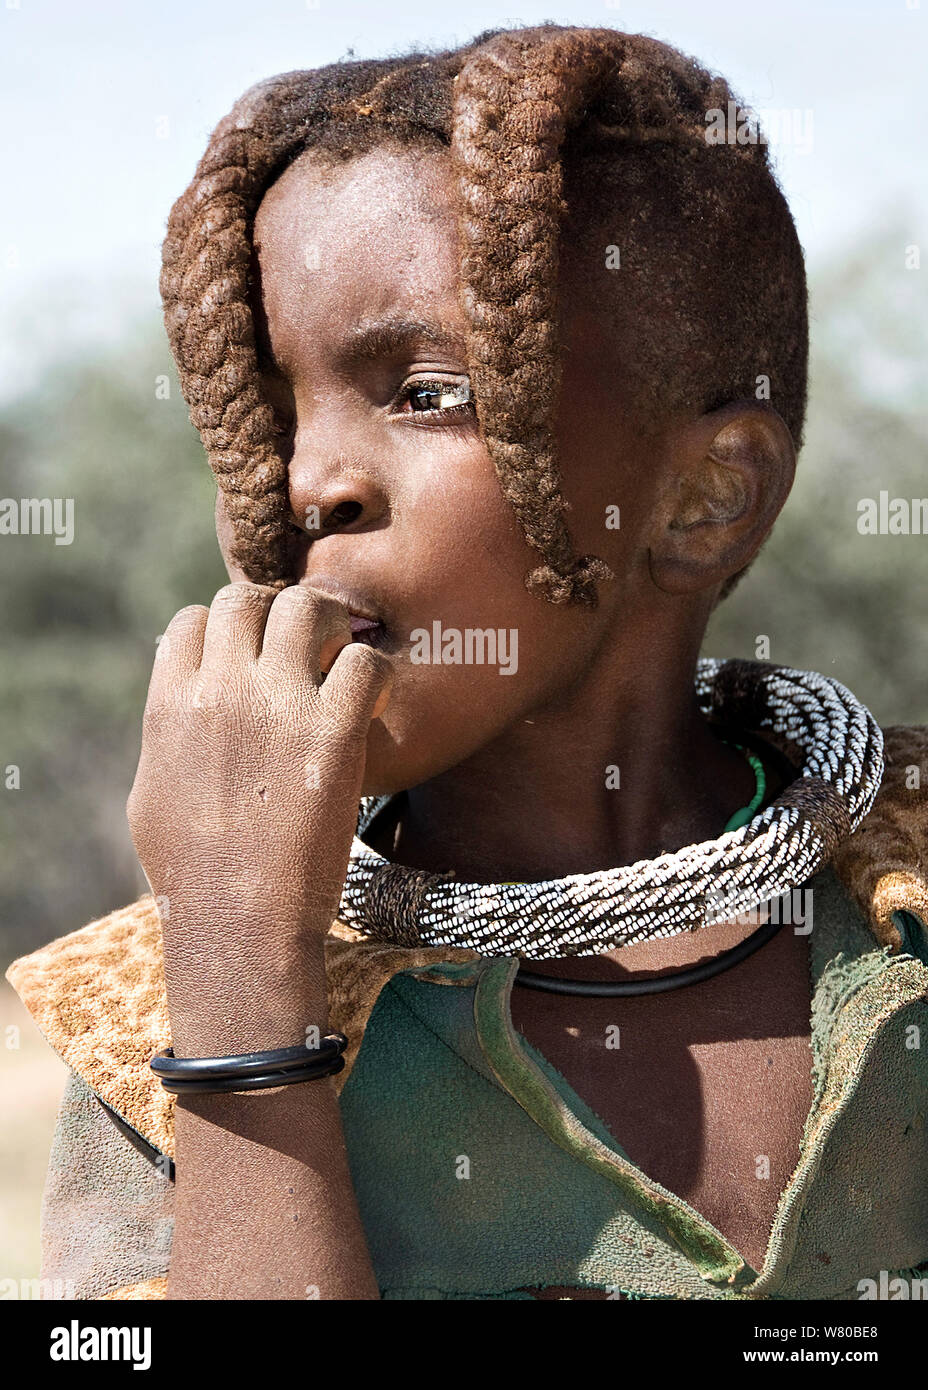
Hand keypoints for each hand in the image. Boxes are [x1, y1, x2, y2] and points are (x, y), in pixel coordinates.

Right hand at [126, 582, 392, 1050]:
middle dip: (276, 613)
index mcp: (171, 704)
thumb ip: (166, 736)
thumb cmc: (192, 875)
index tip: (252, 655)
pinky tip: (373, 701)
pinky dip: (376, 671)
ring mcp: (278, 706)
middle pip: (246, 599)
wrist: (239, 923)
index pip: (194, 620)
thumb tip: (177, 707)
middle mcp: (222, 690)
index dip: (227, 630)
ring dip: (329, 624)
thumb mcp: (150, 796)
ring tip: (341, 659)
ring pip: (305, 608)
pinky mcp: (333, 731)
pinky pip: (366, 661)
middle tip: (304, 647)